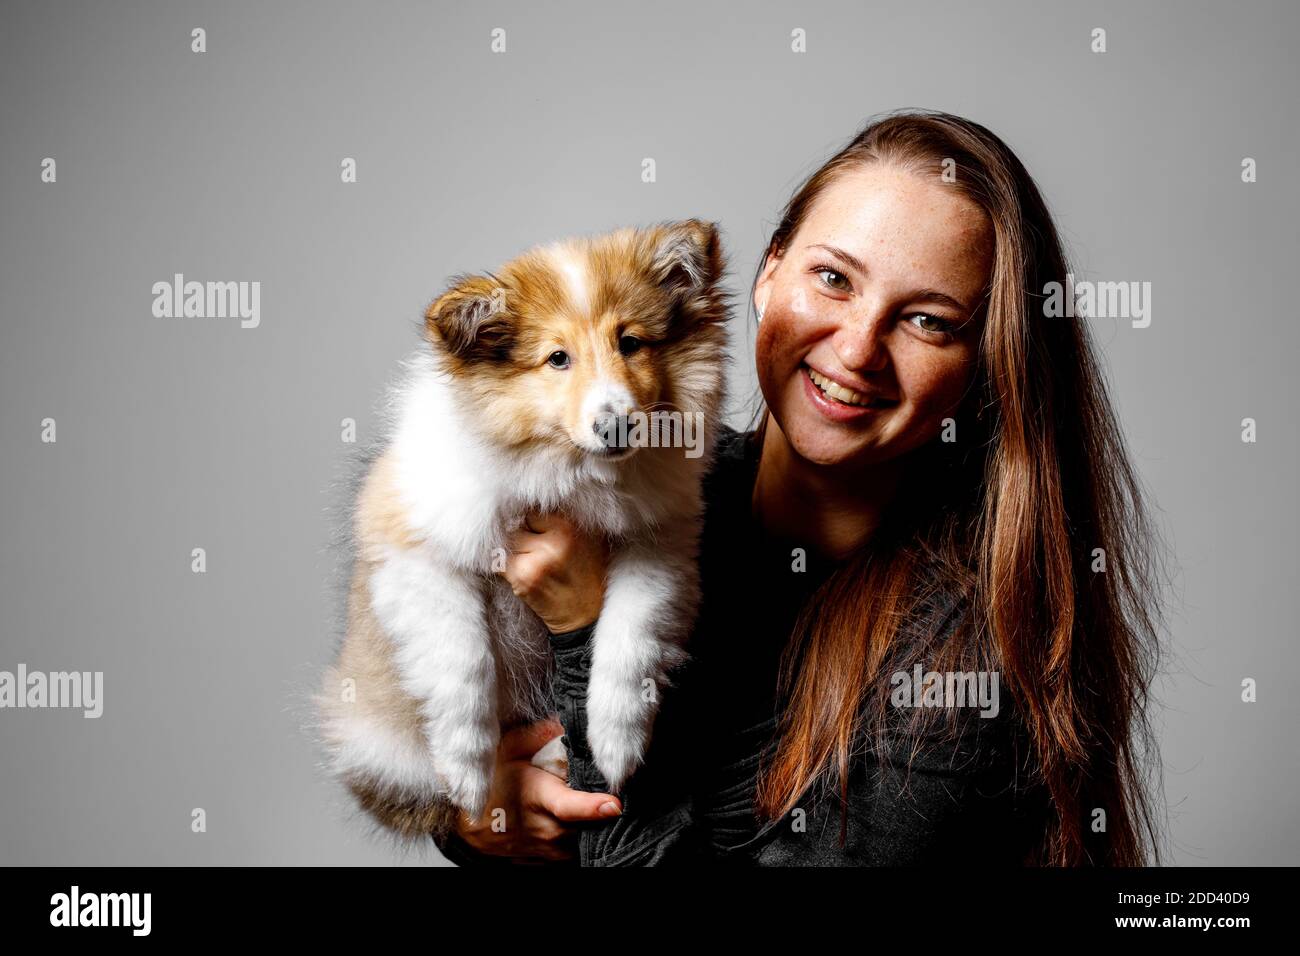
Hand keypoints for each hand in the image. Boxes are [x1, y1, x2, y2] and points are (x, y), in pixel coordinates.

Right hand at [453, 719, 621, 861]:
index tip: (614, 804)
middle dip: (599, 807)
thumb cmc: (492, 784)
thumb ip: (539, 734)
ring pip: (584, 837)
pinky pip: (573, 848)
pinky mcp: (549, 861)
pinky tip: (563, 819)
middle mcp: (547, 829)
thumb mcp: (508, 750)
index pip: (569, 806)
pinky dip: (576, 834)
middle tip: (595, 788)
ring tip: (573, 802)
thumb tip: (564, 721)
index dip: (592, 806)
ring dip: (588, 822)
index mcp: (538, 798)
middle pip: (589, 822)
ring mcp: (549, 850)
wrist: (469, 824)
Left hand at [502, 512, 609, 634]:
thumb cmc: (589, 573)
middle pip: (516, 526)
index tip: (536, 532)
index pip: (532, 511)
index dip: (533, 523)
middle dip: (521, 537)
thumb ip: (567, 517)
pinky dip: (504, 565)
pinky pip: (498, 562)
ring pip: (506, 543)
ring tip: (531, 563)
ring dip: (512, 551)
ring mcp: (534, 562)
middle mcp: (552, 542)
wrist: (587, 615)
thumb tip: (537, 502)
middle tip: (534, 551)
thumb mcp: (590, 538)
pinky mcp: (521, 580)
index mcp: (569, 527)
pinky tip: (521, 572)